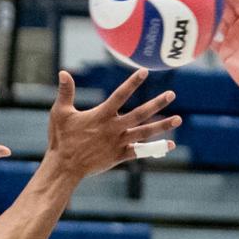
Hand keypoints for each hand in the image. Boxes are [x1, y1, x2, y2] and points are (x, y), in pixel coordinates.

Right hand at [45, 70, 179, 177]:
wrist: (65, 166)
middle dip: (156, 103)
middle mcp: (113, 128)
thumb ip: (66, 92)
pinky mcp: (119, 156)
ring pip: (144, 133)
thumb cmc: (61, 139)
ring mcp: (118, 143)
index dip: (132, 83)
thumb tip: (63, 72)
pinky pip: (141, 152)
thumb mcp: (60, 113)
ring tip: (178, 119)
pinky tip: (170, 145)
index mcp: (101, 115)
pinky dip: (155, 149)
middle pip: (139, 114)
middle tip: (171, 94)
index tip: (145, 72)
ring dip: (162, 125)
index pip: (120, 95)